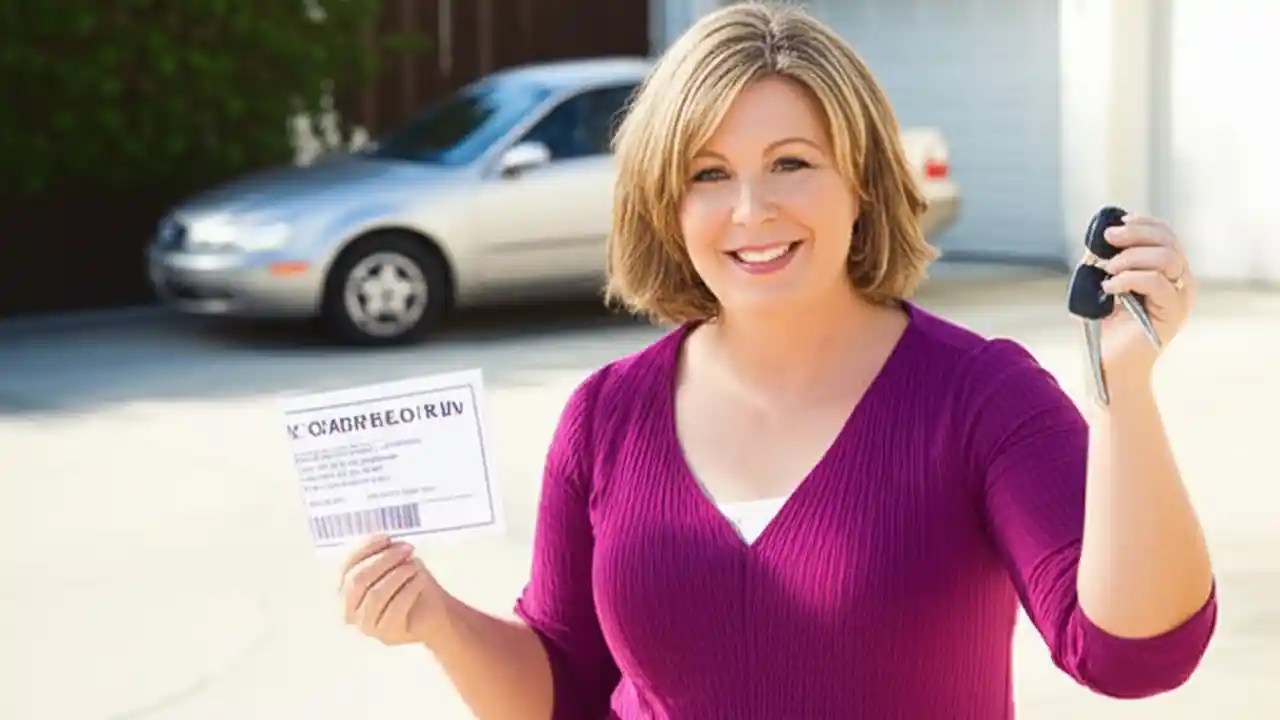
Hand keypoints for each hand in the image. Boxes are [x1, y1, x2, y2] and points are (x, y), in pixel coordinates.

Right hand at [338, 534, 451, 647]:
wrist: (436, 613)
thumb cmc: (411, 586)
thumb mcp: (396, 563)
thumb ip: (383, 553)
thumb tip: (385, 542)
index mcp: (346, 591)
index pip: (346, 567)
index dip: (365, 549)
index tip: (387, 538)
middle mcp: (350, 611)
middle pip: (358, 580)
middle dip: (383, 560)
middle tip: (406, 550)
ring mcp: (367, 626)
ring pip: (375, 595)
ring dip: (396, 574)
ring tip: (414, 565)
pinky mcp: (387, 635)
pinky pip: (395, 608)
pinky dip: (409, 588)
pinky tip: (420, 578)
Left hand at [1094, 214, 1194, 383]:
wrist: (1107, 364)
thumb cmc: (1102, 326)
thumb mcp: (1100, 283)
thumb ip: (1105, 259)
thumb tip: (1100, 236)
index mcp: (1165, 271)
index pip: (1165, 234)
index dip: (1143, 223)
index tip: (1116, 224)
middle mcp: (1178, 281)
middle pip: (1169, 241)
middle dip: (1135, 233)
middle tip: (1108, 239)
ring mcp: (1179, 297)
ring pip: (1167, 258)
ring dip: (1131, 257)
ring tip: (1107, 271)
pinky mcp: (1173, 314)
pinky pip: (1157, 282)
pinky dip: (1129, 278)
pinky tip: (1109, 288)